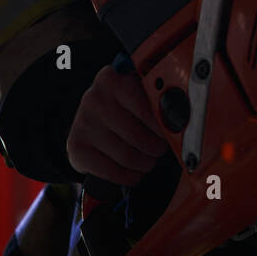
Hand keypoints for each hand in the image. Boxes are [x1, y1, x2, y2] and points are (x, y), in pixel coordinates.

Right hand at [67, 63, 168, 184]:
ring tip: (148, 160)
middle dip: (156, 148)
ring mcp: (83, 123)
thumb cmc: (120, 106)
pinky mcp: (76, 147)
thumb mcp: (135, 92)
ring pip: (127, 156)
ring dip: (144, 164)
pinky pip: (111, 171)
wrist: (87, 119)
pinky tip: (134, 172)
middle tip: (159, 149)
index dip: (164, 126)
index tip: (173, 133)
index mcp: (112, 79)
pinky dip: (128, 177)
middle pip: (138, 136)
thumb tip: (180, 118)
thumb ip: (154, 97)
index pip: (147, 108)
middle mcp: (94, 99)